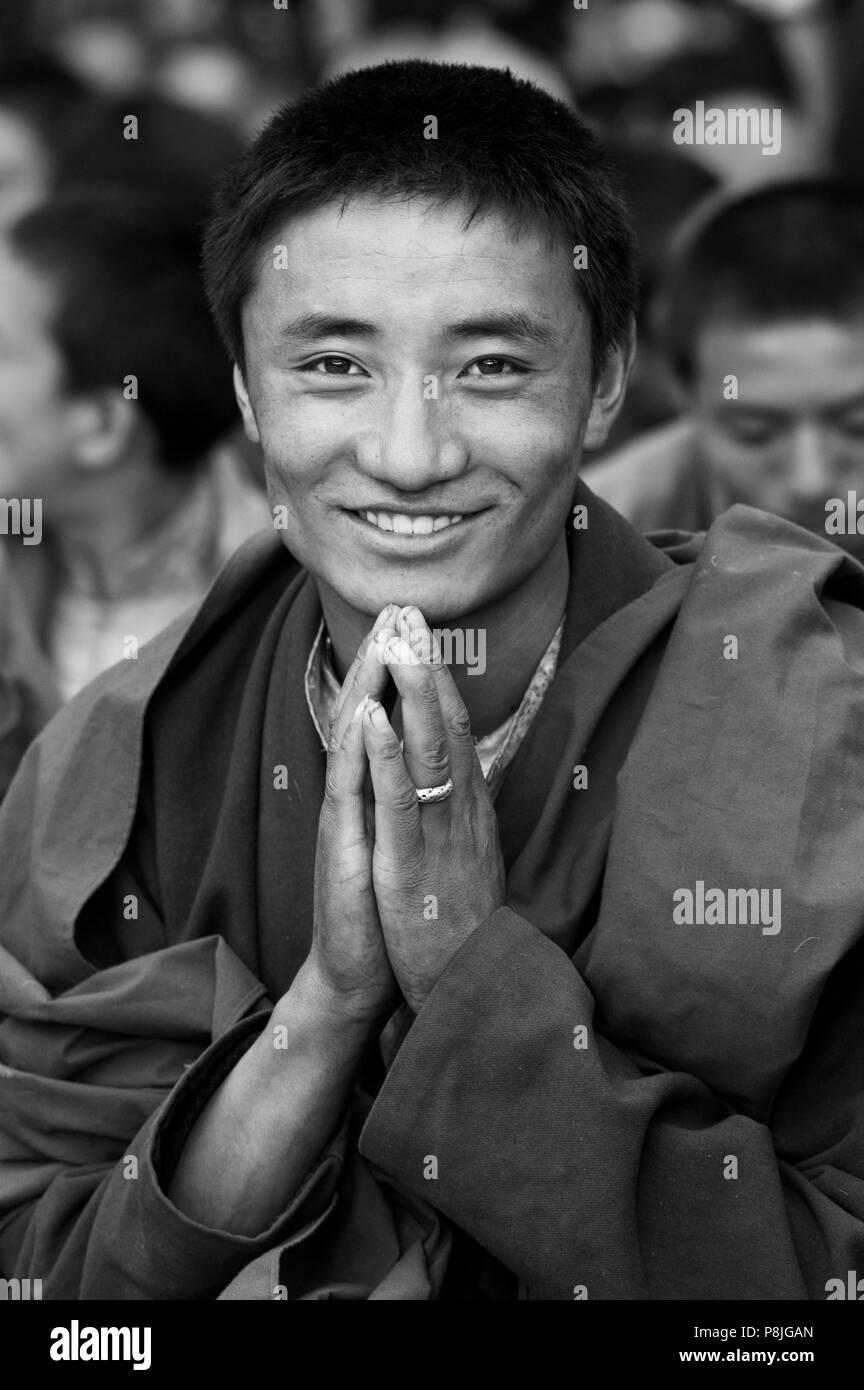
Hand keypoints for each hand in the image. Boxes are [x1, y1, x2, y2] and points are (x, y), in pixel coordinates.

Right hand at [306, 604, 399, 1021]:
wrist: (356, 973)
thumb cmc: (386, 909)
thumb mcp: (403, 844)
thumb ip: (412, 802)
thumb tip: (434, 767)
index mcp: (375, 792)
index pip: (388, 718)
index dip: (403, 670)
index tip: (419, 624)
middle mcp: (356, 796)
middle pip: (367, 712)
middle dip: (385, 658)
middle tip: (399, 606)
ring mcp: (346, 818)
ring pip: (356, 738)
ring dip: (370, 683)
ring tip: (383, 634)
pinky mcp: (343, 848)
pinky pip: (355, 789)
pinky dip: (363, 746)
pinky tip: (369, 710)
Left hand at [361, 606, 505, 1011]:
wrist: (467, 995)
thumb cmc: (463, 931)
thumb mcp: (470, 864)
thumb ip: (465, 821)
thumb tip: (460, 783)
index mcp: (471, 813)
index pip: (458, 734)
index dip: (442, 682)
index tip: (427, 636)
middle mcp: (462, 814)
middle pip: (448, 726)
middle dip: (429, 667)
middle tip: (413, 612)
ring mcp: (439, 836)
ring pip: (428, 750)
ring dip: (412, 690)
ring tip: (398, 638)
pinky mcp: (410, 864)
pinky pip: (400, 799)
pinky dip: (386, 753)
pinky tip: (374, 714)